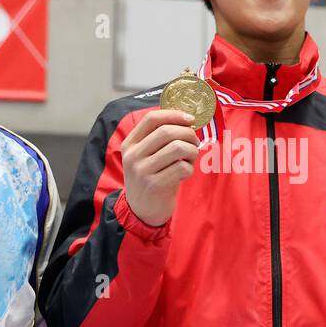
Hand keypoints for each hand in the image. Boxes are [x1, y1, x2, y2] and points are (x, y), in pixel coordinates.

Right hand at [120, 108, 199, 226]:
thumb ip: (158, 139)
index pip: (151, 119)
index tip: (190, 118)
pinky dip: (190, 168)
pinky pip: (182, 167)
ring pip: (177, 148)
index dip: (174, 115)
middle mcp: (133, 156)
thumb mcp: (145, 156)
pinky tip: (185, 173)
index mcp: (130, 144)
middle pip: (166, 131)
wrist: (141, 211)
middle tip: (195, 141)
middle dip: (188, 133)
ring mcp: (143, 171)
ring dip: (191, 151)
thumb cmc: (150, 178)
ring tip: (190, 158)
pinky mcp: (156, 185)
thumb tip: (185, 119)